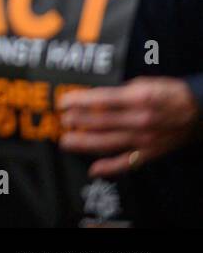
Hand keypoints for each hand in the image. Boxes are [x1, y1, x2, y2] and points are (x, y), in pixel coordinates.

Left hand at [59, 77, 201, 177]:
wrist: (199, 112)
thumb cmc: (170, 93)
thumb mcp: (145, 83)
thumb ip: (121, 91)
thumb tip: (96, 98)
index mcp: (139, 99)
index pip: (103, 100)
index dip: (80, 101)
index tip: (63, 102)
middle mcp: (140, 120)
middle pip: (101, 122)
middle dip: (78, 122)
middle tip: (62, 121)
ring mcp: (144, 139)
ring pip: (109, 143)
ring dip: (84, 143)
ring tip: (66, 141)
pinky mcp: (150, 153)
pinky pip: (127, 162)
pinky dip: (109, 168)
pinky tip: (93, 169)